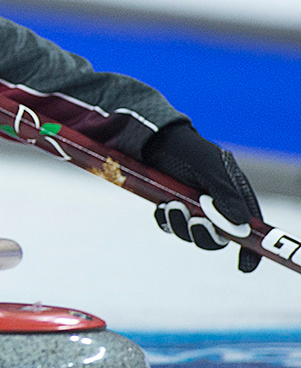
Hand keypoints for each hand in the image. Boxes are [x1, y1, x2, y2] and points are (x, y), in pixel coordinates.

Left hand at [142, 122, 261, 271]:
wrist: (154, 139)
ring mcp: (191, 206)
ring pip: (190, 232)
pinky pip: (169, 224)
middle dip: (207, 236)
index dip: (249, 247)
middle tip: (197, 223)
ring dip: (182, 225)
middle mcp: (215, 204)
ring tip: (172, 204)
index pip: (248, 226)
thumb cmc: (188, 150)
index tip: (244, 266)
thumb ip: (225, 195)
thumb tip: (241, 225)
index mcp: (233, 194)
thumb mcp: (210, 168)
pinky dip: (165, 219)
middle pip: (217, 237)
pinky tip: (161, 205)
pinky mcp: (170, 204)